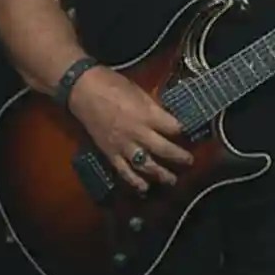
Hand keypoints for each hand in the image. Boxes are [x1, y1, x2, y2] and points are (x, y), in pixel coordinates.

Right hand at [66, 66, 193, 192]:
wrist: (84, 91)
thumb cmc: (113, 85)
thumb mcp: (139, 92)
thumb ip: (153, 108)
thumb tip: (167, 118)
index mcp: (147, 115)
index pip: (173, 128)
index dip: (183, 131)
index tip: (188, 134)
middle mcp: (138, 133)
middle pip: (164, 150)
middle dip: (179, 157)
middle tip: (190, 163)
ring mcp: (124, 145)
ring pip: (146, 165)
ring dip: (161, 175)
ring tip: (172, 180)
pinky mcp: (110, 153)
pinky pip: (124, 171)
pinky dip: (134, 181)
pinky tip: (144, 188)